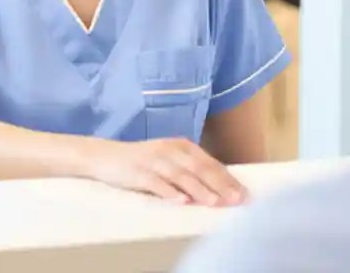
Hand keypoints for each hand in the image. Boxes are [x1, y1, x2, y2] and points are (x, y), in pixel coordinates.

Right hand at [89, 138, 247, 206]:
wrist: (105, 156)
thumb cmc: (142, 161)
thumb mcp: (169, 160)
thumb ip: (190, 170)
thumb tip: (218, 188)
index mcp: (181, 146)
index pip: (209, 163)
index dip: (227, 178)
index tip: (243, 193)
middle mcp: (170, 150)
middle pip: (199, 168)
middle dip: (219, 184)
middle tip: (235, 199)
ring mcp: (154, 160)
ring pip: (181, 176)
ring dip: (199, 189)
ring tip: (214, 202)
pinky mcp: (138, 172)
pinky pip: (156, 183)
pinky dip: (169, 192)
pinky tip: (181, 201)